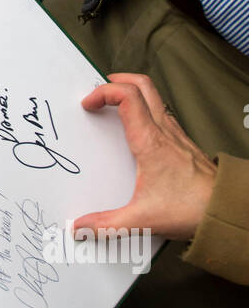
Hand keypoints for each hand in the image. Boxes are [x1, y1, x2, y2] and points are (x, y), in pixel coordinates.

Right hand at [73, 73, 216, 240]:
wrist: (226, 209)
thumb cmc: (192, 208)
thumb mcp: (142, 219)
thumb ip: (107, 225)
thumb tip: (81, 227)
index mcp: (150, 141)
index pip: (126, 96)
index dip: (103, 92)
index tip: (88, 104)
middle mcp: (164, 131)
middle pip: (143, 85)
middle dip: (118, 80)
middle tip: (100, 88)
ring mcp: (176, 134)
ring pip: (154, 97)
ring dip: (133, 93)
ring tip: (115, 105)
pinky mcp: (183, 143)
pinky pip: (162, 114)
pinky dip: (145, 111)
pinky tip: (138, 132)